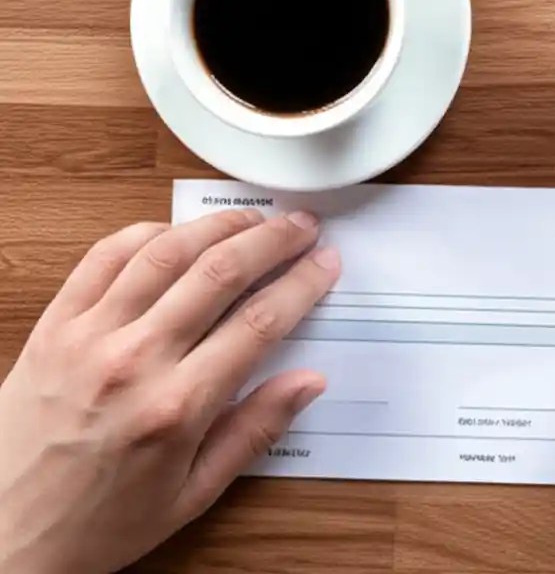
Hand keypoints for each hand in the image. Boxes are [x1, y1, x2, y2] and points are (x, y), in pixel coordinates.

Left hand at [0, 210, 340, 573]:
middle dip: (271, 241)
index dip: (302, 284)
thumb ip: (255, 431)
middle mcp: (134, 362)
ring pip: (165, 254)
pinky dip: (144, 234)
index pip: (259, 323)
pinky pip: (102, 259)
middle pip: (219, 274)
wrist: (6, 532)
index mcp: (178, 408)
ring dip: (216, 226)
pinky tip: (174, 232)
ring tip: (251, 219)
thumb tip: (308, 382)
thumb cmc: (99, 522)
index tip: (325, 265)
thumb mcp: (194, 494)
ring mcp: (88, 338)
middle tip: (301, 226)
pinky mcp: (53, 327)